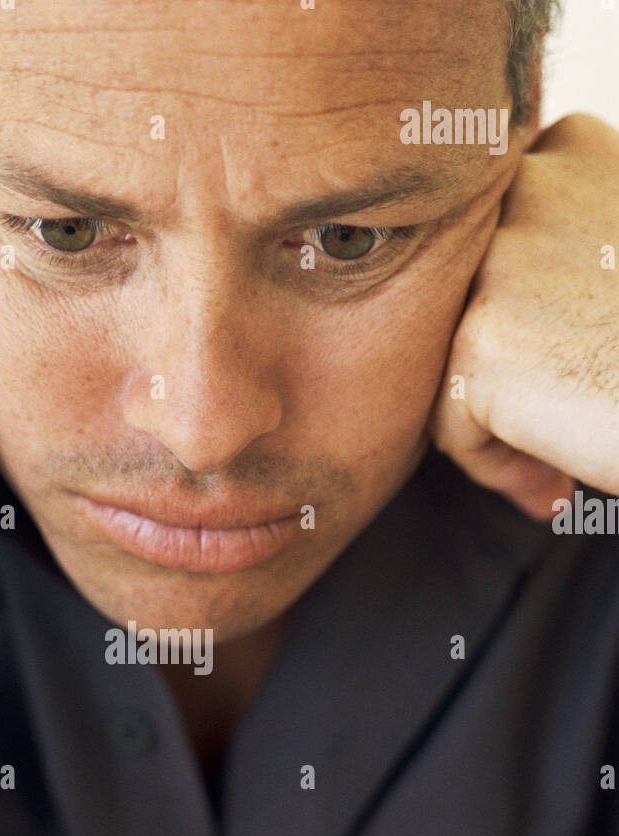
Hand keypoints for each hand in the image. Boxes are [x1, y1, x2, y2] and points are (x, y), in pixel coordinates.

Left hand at [430, 114, 618, 519]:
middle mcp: (522, 189)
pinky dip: (495, 466)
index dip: (533, 329)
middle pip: (468, 314)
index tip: (583, 368)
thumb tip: (517, 328)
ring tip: (566, 465)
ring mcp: (495, 261)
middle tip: (572, 425)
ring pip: (457, 370)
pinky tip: (559, 483)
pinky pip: (450, 427)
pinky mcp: (479, 339)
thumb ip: (570, 264)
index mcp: (567, 153)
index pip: (496, 257)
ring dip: (504, 429)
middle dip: (509, 382)